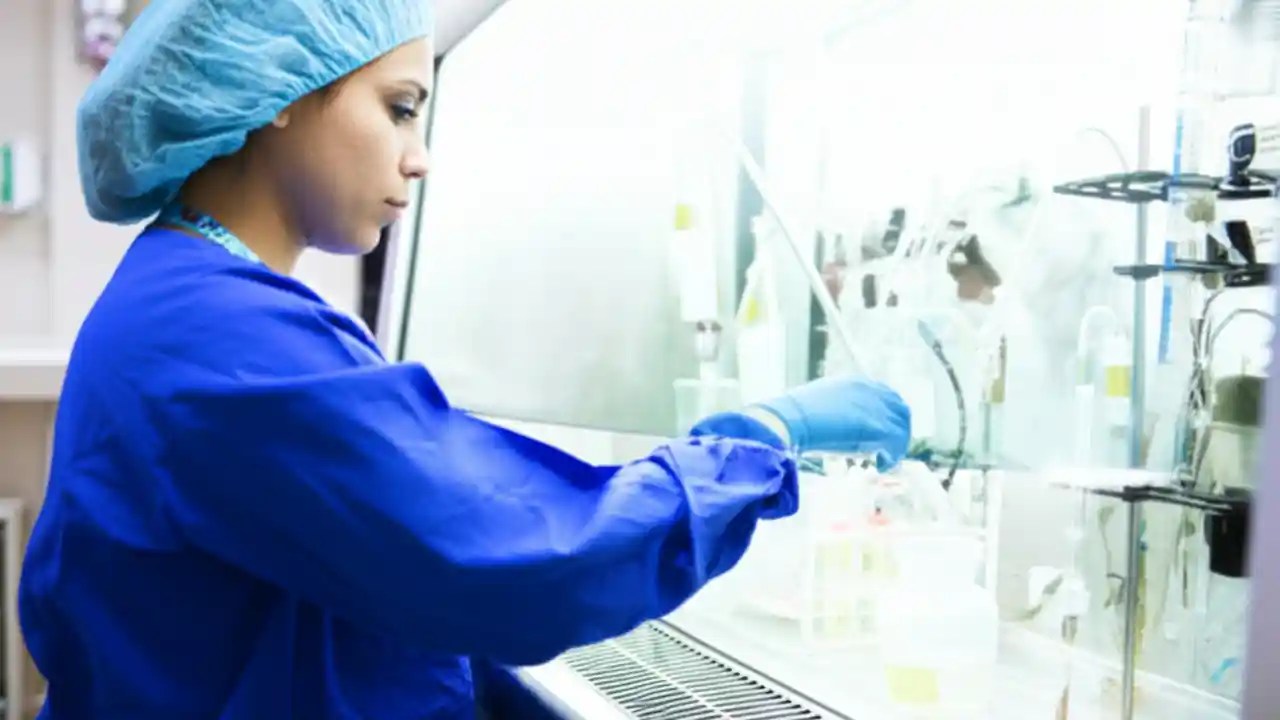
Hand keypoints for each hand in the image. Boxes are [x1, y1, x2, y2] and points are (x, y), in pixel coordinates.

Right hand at [754, 376, 910, 469]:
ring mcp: (877, 408)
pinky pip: (896, 445)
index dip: (887, 416)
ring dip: (896, 447)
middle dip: (899, 431)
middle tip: (888, 450)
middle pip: (900, 410)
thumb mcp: (820, 403)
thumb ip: (837, 410)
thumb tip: (838, 426)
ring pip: (902, 428)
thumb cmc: (794, 415)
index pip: (886, 396)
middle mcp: (871, 390)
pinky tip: (880, 466)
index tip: (881, 433)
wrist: (791, 419)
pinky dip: (891, 458)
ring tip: (884, 461)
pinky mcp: (879, 427)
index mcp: (856, 382)